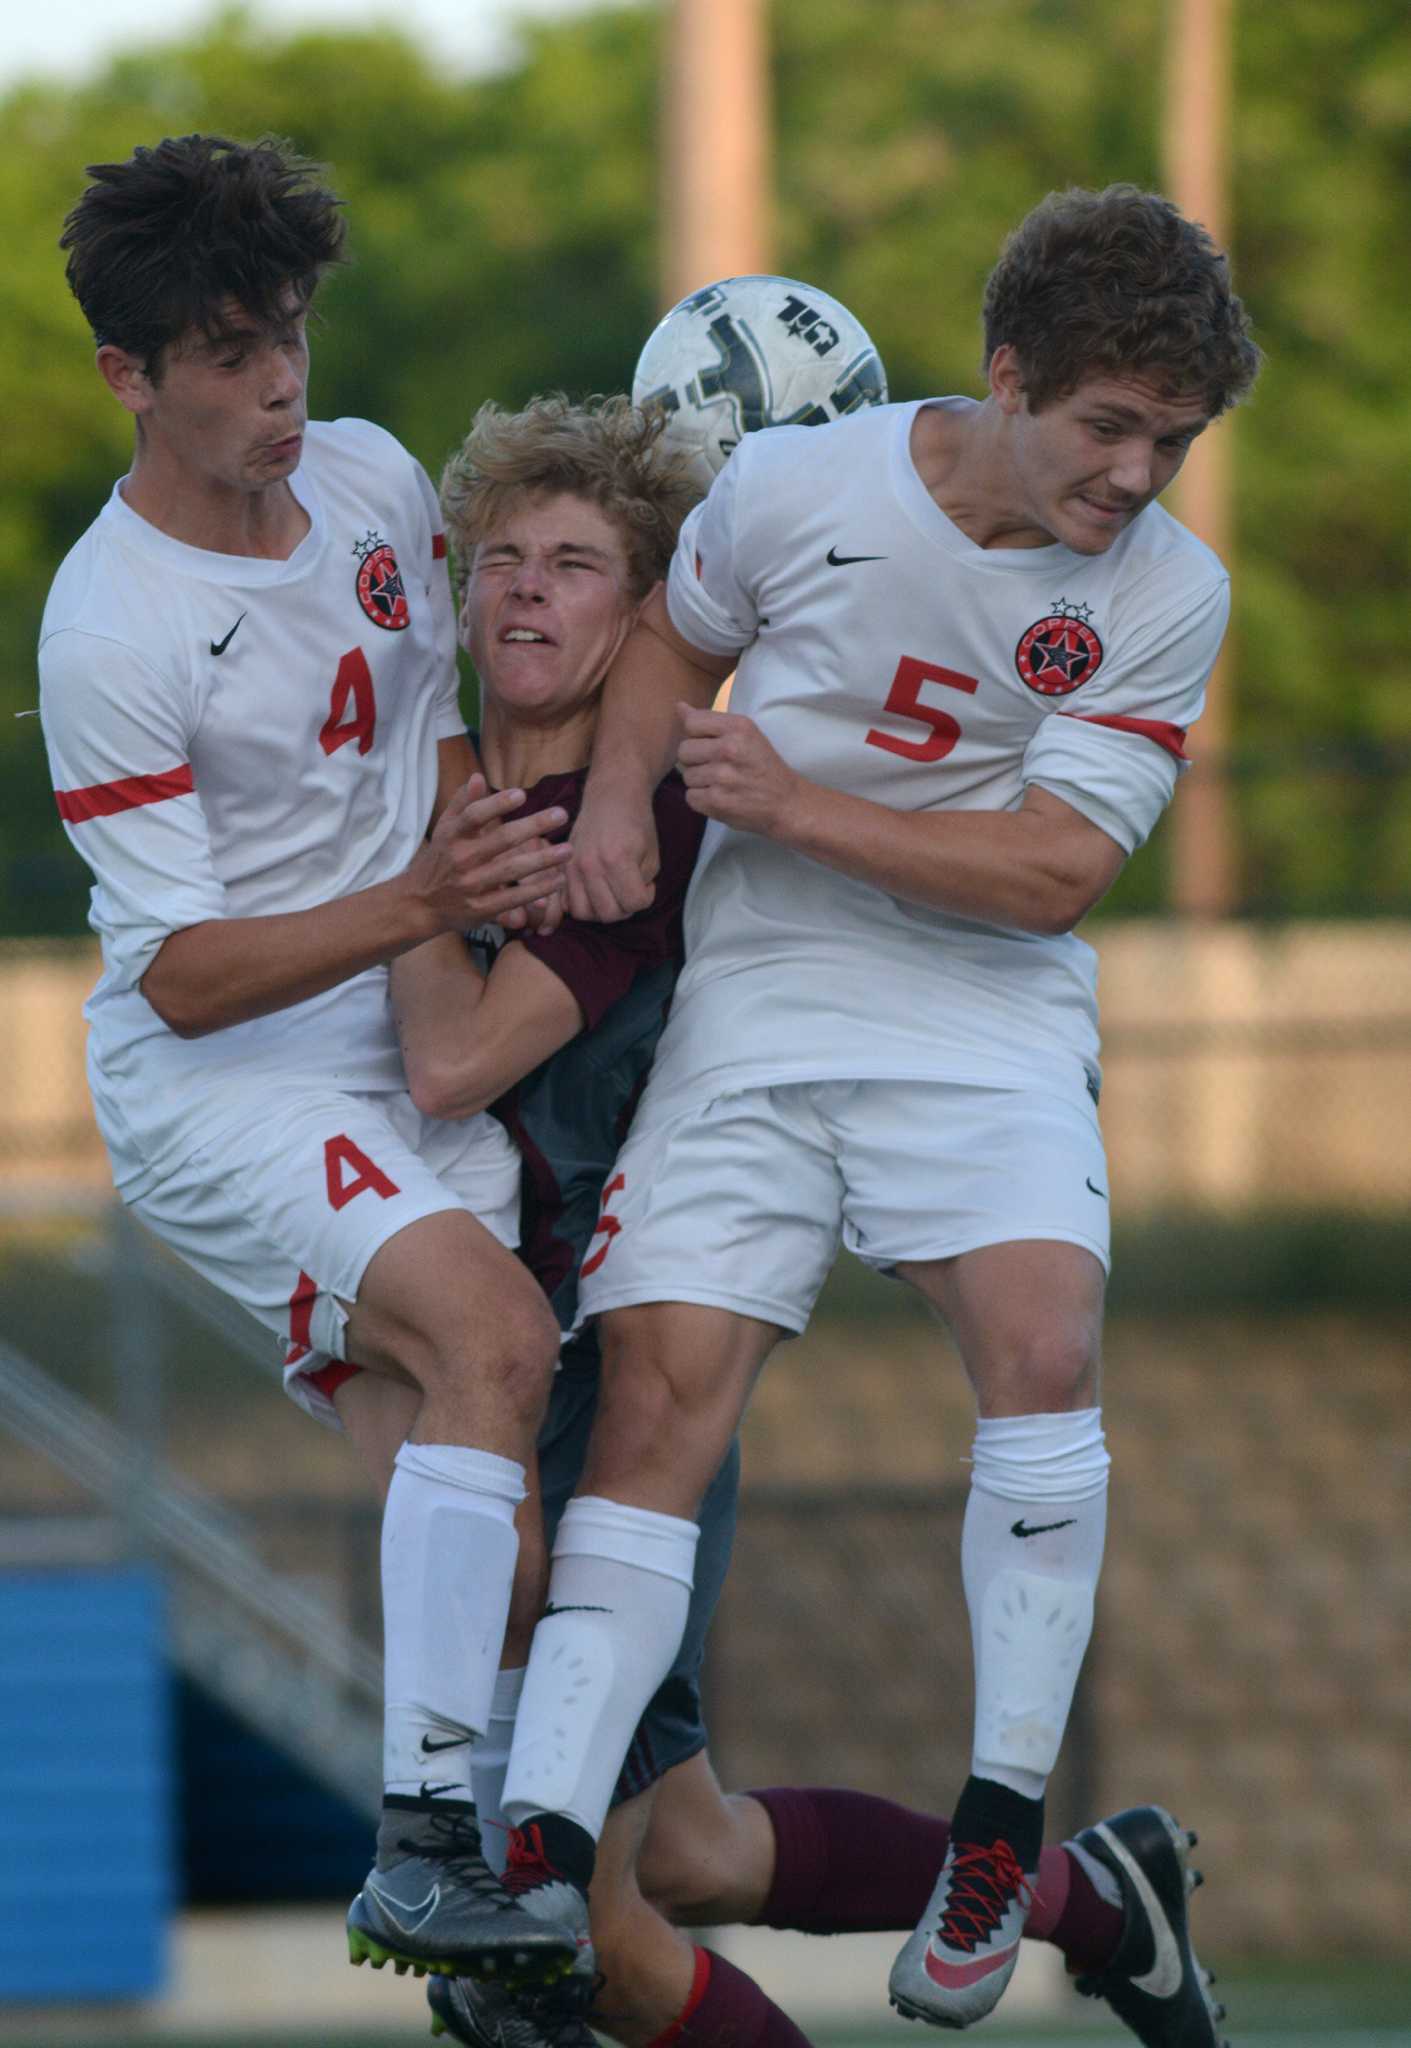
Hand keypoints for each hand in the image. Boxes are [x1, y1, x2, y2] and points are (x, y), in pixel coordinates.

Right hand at [415, 776, 571, 930]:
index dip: (497, 804)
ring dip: (543, 860)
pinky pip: (514, 898)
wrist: (420, 904)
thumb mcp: (444, 829)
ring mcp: (472, 885)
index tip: (522, 795)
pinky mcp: (481, 909)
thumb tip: (479, 776)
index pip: (475, 816)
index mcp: (451, 836)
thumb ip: (463, 803)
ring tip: (568, 850)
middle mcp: (461, 859)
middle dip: (534, 826)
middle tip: (562, 814)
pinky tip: (558, 880)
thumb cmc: (440, 859)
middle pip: (502, 840)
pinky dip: (538, 890)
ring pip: (512, 870)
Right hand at [566, 780, 659, 922]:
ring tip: (612, 895)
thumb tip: (629, 903)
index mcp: (617, 859)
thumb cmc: (636, 823)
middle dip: (625, 908)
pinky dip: (581, 904)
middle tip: (630, 891)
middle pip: (608, 914)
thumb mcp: (652, 854)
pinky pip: (566, 902)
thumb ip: (643, 883)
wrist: (611, 796)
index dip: (646, 898)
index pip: (634, 903)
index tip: (647, 885)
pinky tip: (594, 892)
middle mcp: (590, 865)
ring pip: (584, 913)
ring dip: (601, 911)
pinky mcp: (562, 867)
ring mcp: (572, 867)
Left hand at [676, 702, 799, 837]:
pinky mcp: (717, 801)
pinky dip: (702, 800)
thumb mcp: (745, 734)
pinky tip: (720, 797)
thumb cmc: (763, 765)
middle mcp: (730, 749)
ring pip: (686, 776)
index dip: (696, 735)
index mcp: (738, 727)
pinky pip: (690, 797)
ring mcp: (722, 777)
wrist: (786, 802)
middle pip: (684, 750)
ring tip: (721, 783)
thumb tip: (679, 707)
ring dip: (700, 782)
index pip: (692, 722)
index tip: (710, 744)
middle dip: (695, 760)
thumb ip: (711, 721)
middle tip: (715, 766)